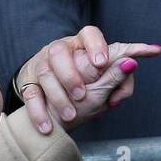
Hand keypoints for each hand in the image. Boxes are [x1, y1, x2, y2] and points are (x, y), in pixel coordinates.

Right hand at [16, 27, 160, 133]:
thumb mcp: (103, 87)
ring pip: (45, 72)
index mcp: (82, 47)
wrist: (52, 111)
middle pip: (59, 52)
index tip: (101, 63)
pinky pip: (30, 95)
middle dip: (71, 75)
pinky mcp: (28, 83)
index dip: (95, 46)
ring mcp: (41, 66)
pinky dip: (39, 113)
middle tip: (82, 95)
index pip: (89, 34)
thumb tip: (132, 63)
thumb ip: (118, 77)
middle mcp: (59, 51)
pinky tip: (47, 126)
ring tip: (70, 115)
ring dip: (58, 97)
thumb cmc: (82, 94)